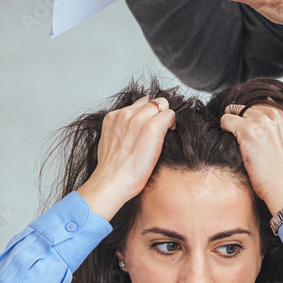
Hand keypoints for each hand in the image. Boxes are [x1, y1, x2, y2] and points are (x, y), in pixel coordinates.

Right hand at [77, 95, 176, 221]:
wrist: (113, 181)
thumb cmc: (112, 171)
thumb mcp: (109, 145)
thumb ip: (120, 133)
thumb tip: (130, 135)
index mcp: (113, 118)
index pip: (136, 104)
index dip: (146, 113)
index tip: (149, 124)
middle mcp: (125, 114)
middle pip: (150, 100)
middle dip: (158, 111)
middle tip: (162, 126)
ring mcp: (139, 118)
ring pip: (161, 103)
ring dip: (165, 115)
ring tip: (167, 129)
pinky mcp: (153, 126)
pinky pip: (169, 114)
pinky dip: (172, 122)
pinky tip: (171, 132)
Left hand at [220, 103, 282, 213]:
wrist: (282, 185)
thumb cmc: (280, 170)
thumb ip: (273, 126)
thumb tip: (256, 116)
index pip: (259, 101)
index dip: (248, 115)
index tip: (247, 127)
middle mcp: (272, 115)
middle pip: (245, 106)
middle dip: (239, 119)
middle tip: (239, 136)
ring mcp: (260, 121)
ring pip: (233, 110)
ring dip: (230, 123)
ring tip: (235, 140)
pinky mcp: (248, 130)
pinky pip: (225, 120)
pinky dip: (224, 129)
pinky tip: (231, 142)